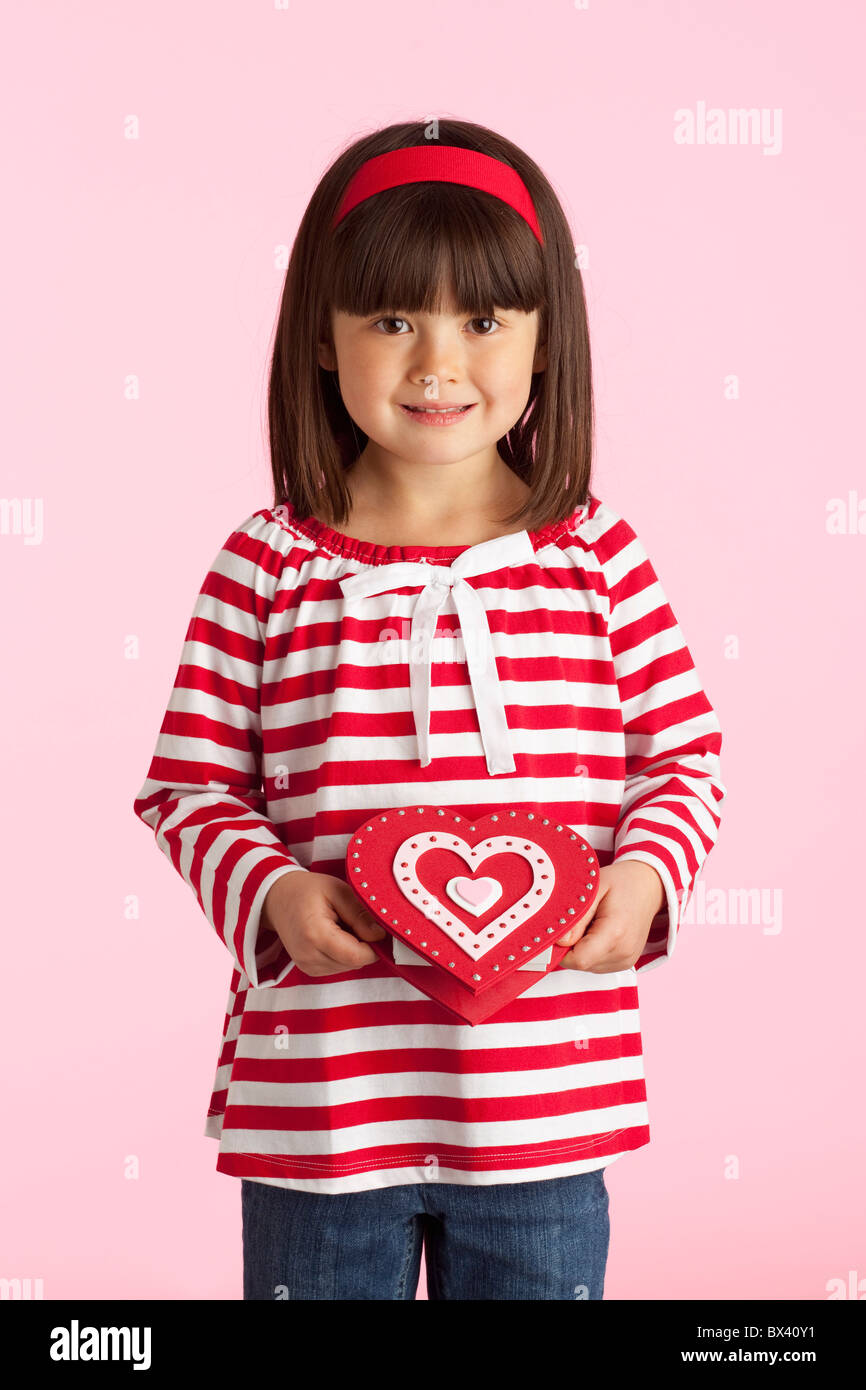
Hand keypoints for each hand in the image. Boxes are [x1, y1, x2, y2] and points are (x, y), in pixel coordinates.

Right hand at [260, 871, 386, 976]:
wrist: (276, 898)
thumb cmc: (307, 890)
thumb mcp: (338, 891)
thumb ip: (360, 914)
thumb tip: (381, 935)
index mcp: (316, 935)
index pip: (357, 956)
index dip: (374, 945)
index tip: (376, 928)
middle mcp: (309, 956)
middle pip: (354, 963)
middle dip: (363, 945)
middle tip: (353, 920)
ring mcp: (306, 965)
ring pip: (348, 966)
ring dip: (352, 949)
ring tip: (340, 926)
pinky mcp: (308, 969)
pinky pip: (338, 967)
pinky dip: (342, 953)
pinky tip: (333, 935)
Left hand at [554, 860, 664, 972]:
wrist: (648, 886)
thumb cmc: (621, 883)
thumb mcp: (593, 888)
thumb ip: (575, 917)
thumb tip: (559, 941)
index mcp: (616, 932)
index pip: (578, 959)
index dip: (562, 948)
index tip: (560, 929)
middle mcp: (624, 951)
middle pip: (581, 963)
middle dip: (571, 946)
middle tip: (580, 920)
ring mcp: (626, 960)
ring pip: (587, 965)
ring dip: (581, 948)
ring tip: (592, 923)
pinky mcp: (626, 963)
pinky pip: (597, 964)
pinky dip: (591, 951)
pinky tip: (599, 931)